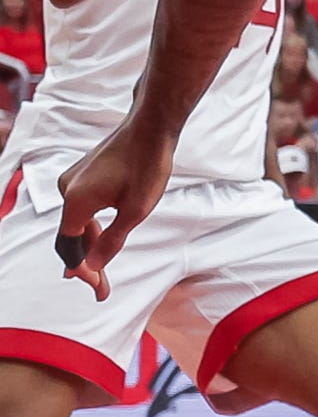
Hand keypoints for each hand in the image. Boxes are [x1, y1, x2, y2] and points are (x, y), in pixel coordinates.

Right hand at [54, 121, 179, 299]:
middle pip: (71, 236)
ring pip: (76, 221)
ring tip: (100, 273)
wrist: (151, 127)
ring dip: (89, 245)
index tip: (97, 288)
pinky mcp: (81, 175)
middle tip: (101, 289)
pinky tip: (98, 240)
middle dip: (86, 263)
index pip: (70, 246)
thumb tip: (92, 267)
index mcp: (75, 201)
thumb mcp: (136, 211)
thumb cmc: (148, 165)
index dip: (81, 269)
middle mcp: (66, 190)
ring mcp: (72, 180)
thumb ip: (112, 241)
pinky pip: (80, 208)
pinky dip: (90, 226)